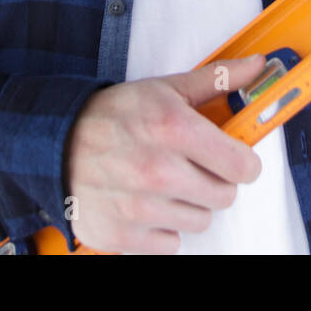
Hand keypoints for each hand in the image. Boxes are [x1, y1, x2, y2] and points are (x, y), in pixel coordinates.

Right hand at [62, 54, 266, 253]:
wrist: (52, 141)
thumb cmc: (112, 115)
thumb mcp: (164, 88)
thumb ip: (217, 80)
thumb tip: (258, 66)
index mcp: (174, 129)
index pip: (243, 167)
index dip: (240, 160)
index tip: (230, 156)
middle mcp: (158, 171)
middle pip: (224, 196)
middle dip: (213, 180)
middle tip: (190, 166)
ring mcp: (139, 207)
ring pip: (199, 221)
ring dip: (188, 204)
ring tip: (163, 182)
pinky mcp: (121, 235)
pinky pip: (170, 244)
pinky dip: (161, 228)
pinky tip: (145, 202)